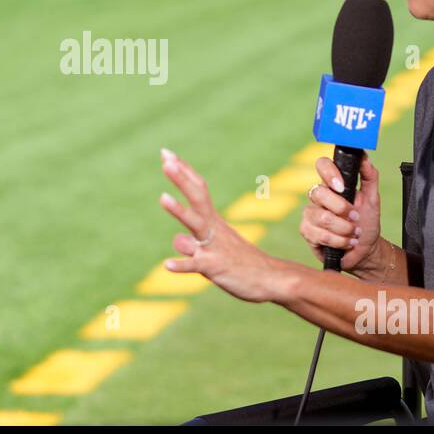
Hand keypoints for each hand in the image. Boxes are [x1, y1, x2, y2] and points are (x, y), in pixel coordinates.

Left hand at [158, 148, 297, 303]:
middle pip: (197, 198)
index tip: (167, 153)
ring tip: (162, 197)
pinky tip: (168, 265)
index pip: (198, 189)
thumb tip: (177, 240)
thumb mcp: (215, 250)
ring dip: (180, 211)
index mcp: (214, 221)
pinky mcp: (215, 267)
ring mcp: (214, 247)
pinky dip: (182, 265)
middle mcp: (213, 229)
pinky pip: (196, 265)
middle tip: (167, 160)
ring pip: (195, 225)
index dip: (183, 172)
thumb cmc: (241, 263)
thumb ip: (193, 244)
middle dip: (181, 179)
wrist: (271, 280)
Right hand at [300, 154, 381, 271]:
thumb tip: (363, 156)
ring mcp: (310, 213)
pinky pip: (320, 235)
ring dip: (344, 228)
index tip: (342, 187)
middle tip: (356, 217)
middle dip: (342, 209)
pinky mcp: (307, 231)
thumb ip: (369, 176)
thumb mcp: (372, 198)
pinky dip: (339, 241)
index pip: (322, 165)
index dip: (329, 173)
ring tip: (354, 233)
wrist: (364, 249)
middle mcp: (318, 196)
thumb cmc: (366, 222)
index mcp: (332, 184)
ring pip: (322, 217)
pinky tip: (346, 242)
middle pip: (319, 193)